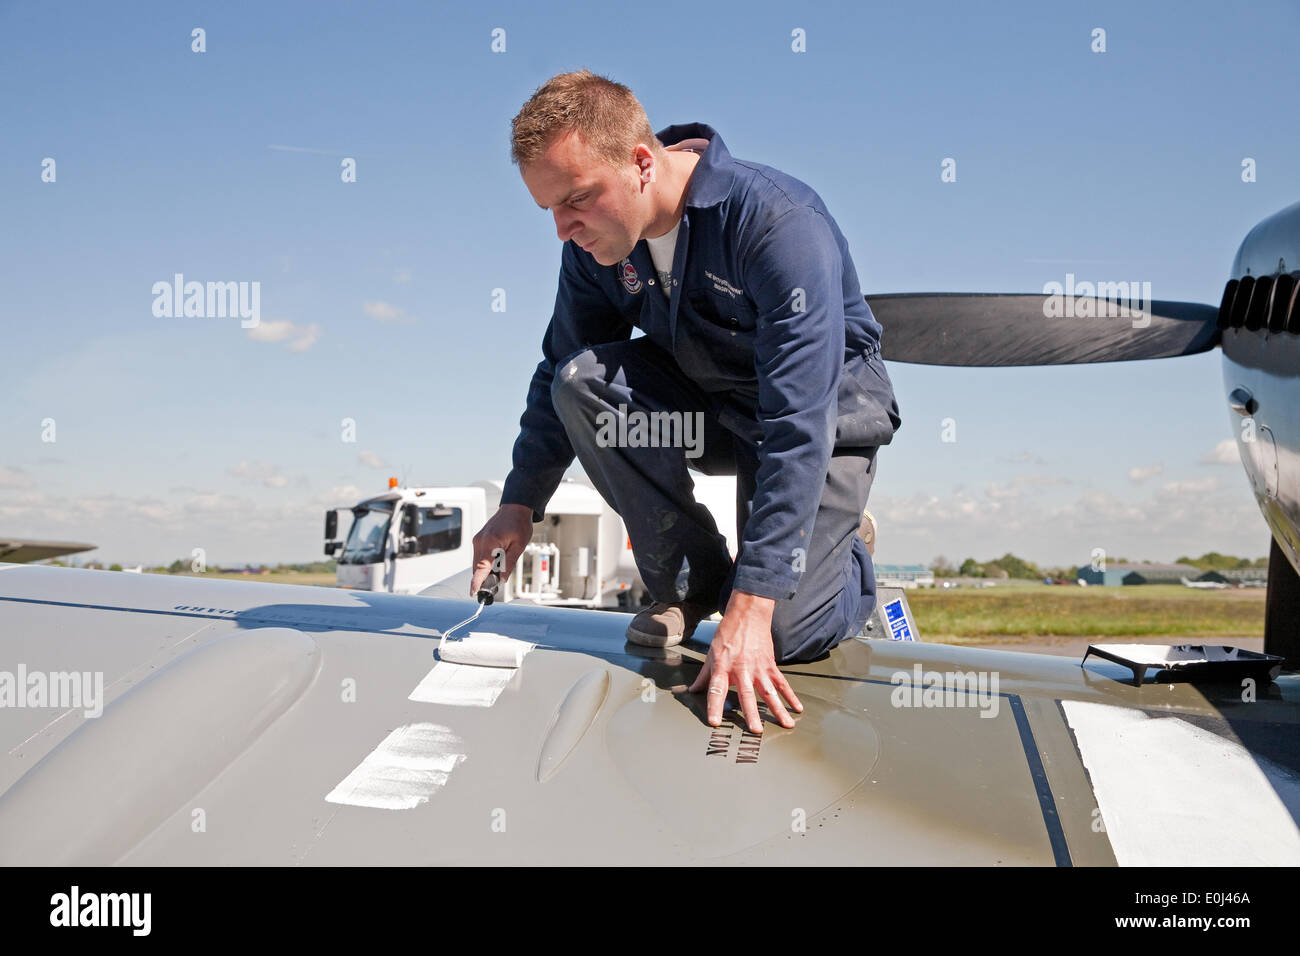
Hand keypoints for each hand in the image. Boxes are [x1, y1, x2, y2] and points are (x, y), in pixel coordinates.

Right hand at [470, 504, 533, 595]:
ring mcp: (478, 540)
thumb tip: (502, 579)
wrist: (515, 508)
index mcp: (490, 542)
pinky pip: (479, 556)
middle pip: (477, 567)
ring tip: (500, 567)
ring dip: (485, 570)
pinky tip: (496, 560)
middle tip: (495, 584)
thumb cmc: (519, 524)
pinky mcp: (478, 540)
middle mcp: (480, 541)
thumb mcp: (519, 546)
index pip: (481, 567)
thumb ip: (509, 564)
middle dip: (484, 578)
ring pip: (477, 563)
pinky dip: (485, 563)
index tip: (473, 592)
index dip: (477, 582)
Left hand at [688, 590, 802, 733]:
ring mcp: (758, 668)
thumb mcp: (711, 654)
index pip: (716, 690)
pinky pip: (781, 683)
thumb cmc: (727, 634)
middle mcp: (741, 670)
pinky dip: (790, 696)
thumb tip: (692, 690)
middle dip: (751, 713)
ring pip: (769, 692)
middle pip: (746, 694)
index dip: (714, 706)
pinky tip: (797, 708)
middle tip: (756, 730)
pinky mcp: (770, 665)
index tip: (715, 722)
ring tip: (786, 724)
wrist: (748, 615)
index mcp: (723, 667)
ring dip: (778, 709)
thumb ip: (704, 676)